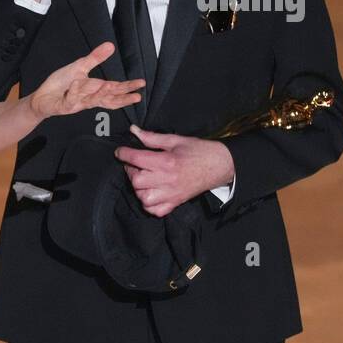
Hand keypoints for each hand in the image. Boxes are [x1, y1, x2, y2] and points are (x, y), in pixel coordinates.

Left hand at [27, 41, 144, 119]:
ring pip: (92, 99)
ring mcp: (78, 103)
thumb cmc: (61, 84)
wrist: (42, 97)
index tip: (141, 84)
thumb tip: (110, 46)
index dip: (127, 87)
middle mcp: (89, 98)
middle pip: (108, 97)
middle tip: (136, 95)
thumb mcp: (79, 67)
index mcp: (94, 90)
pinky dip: (74, 91)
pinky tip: (76, 82)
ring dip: (100, 93)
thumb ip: (95, 58)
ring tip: (110, 86)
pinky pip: (71, 98)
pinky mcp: (65, 106)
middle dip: (122, 96)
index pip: (114, 88)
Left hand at [115, 124, 235, 216]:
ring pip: (144, 198)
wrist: (221, 165)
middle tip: (135, 164)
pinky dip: (148, 204)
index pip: (137, 159)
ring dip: (138, 188)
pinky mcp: (176, 203)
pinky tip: (150, 193)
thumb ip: (152, 137)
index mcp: (167, 162)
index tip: (120, 152)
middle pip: (137, 180)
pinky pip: (155, 211)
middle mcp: (167, 180)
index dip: (124, 154)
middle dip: (131, 171)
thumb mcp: (176, 140)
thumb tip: (134, 131)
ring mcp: (172, 194)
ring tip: (143, 178)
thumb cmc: (200, 151)